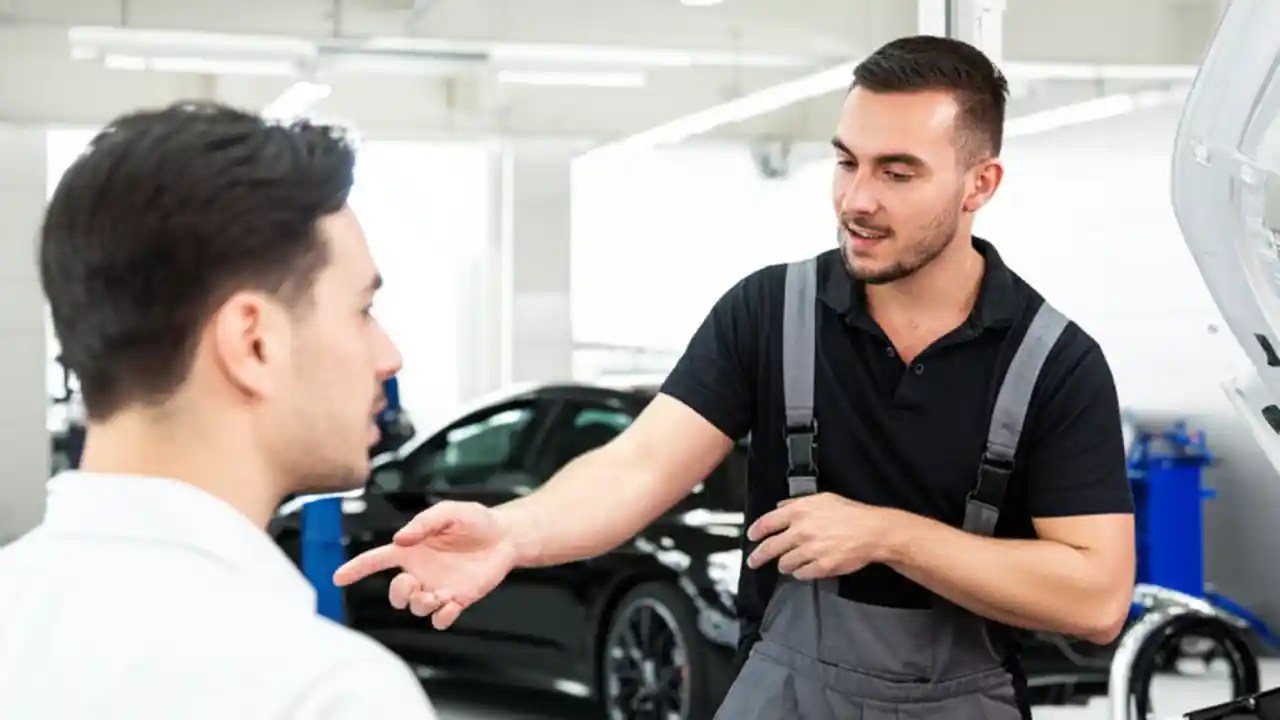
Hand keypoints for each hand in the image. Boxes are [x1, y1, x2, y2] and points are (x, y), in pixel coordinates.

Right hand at [332, 501, 517, 629]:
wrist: (506, 537)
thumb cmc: (476, 520)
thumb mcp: (450, 511)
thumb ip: (424, 522)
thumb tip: (401, 539)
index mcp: (412, 550)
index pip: (377, 560)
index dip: (356, 568)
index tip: (337, 577)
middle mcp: (421, 571)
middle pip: (395, 593)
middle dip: (397, 594)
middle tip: (413, 583)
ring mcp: (439, 587)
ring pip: (415, 608)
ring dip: (419, 605)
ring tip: (435, 596)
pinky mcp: (458, 600)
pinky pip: (441, 619)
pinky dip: (442, 617)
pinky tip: (451, 605)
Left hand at [745, 493, 893, 579]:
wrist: (873, 532)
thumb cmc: (851, 514)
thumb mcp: (823, 499)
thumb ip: (797, 503)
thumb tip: (779, 507)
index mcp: (800, 512)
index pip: (767, 523)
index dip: (756, 531)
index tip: (751, 537)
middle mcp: (802, 531)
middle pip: (770, 547)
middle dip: (758, 557)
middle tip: (753, 561)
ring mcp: (811, 550)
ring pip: (784, 563)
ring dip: (784, 564)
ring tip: (788, 563)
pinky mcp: (821, 566)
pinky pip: (801, 574)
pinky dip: (800, 573)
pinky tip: (804, 569)